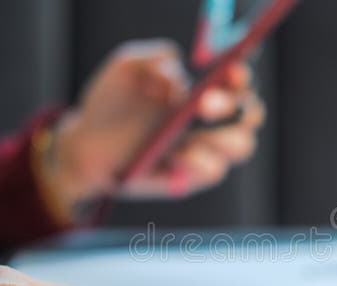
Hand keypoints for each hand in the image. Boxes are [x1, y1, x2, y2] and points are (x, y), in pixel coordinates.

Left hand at [49, 39, 264, 210]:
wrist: (86, 143)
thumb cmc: (112, 102)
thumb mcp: (126, 68)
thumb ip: (154, 57)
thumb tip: (180, 77)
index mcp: (204, 90)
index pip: (238, 81)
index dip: (241, 74)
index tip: (230, 69)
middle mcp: (212, 122)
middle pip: (250, 114)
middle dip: (235, 106)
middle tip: (204, 104)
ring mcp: (204, 151)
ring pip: (241, 147)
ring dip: (221, 141)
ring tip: (184, 139)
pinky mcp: (191, 178)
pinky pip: (212, 172)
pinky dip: (197, 163)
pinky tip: (174, 158)